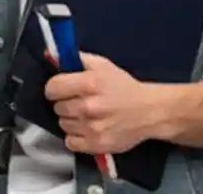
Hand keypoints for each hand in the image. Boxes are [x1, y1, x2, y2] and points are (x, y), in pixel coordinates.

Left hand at [45, 52, 159, 154]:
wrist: (149, 111)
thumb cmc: (125, 88)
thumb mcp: (103, 65)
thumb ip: (77, 59)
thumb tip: (53, 56)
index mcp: (89, 83)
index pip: (52, 88)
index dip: (55, 87)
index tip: (61, 89)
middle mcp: (88, 107)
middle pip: (57, 107)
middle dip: (66, 103)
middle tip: (79, 101)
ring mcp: (92, 128)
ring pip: (63, 125)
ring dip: (71, 120)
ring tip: (86, 115)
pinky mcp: (96, 145)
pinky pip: (70, 142)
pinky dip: (76, 137)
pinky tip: (87, 129)